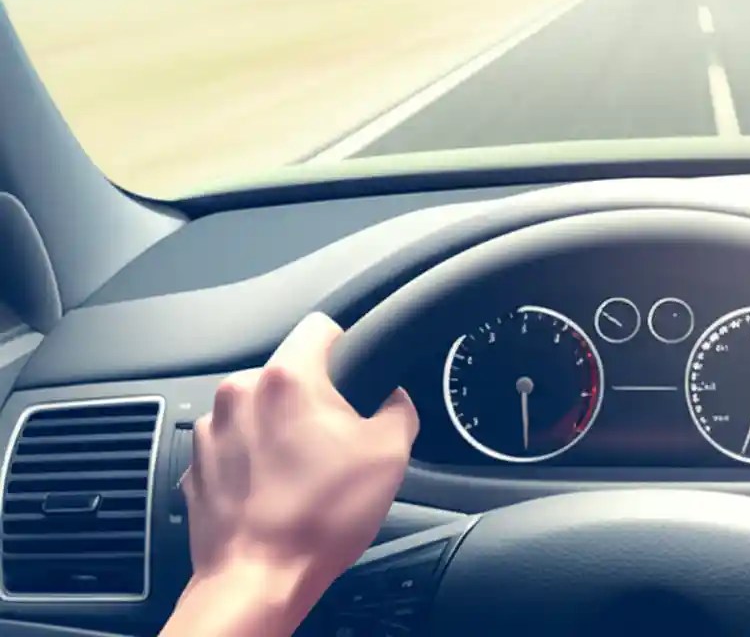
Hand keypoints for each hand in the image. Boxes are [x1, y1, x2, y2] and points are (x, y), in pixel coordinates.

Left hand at [161, 313, 419, 636]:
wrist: (258, 579)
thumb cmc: (317, 520)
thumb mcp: (390, 454)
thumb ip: (399, 407)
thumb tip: (392, 399)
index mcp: (287, 378)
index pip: (321, 326)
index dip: (347, 346)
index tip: (354, 373)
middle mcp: (240, 393)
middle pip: (288, 373)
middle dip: (313, 400)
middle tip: (336, 441)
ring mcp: (211, 429)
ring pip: (259, 410)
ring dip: (279, 430)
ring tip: (304, 474)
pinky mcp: (196, 463)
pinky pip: (235, 445)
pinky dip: (254, 460)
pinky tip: (277, 491)